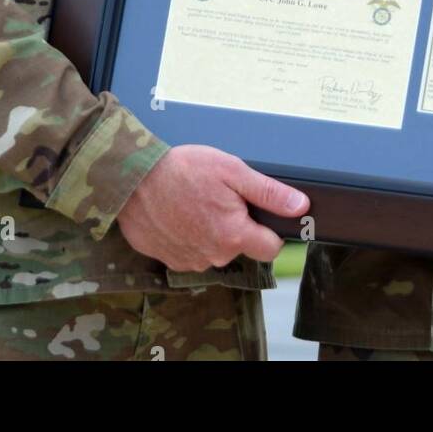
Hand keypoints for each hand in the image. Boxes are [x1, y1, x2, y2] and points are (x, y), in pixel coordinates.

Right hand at [117, 144, 309, 271]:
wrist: (132, 179)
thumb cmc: (182, 170)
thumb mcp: (232, 171)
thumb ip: (268, 192)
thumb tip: (300, 206)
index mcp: (234, 235)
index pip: (271, 249)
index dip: (269, 229)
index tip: (256, 212)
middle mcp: (214, 256)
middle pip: (240, 246)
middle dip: (235, 224)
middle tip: (218, 197)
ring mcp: (190, 261)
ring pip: (215, 249)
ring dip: (210, 231)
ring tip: (195, 203)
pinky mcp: (169, 260)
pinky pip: (191, 252)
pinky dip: (188, 236)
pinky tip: (178, 214)